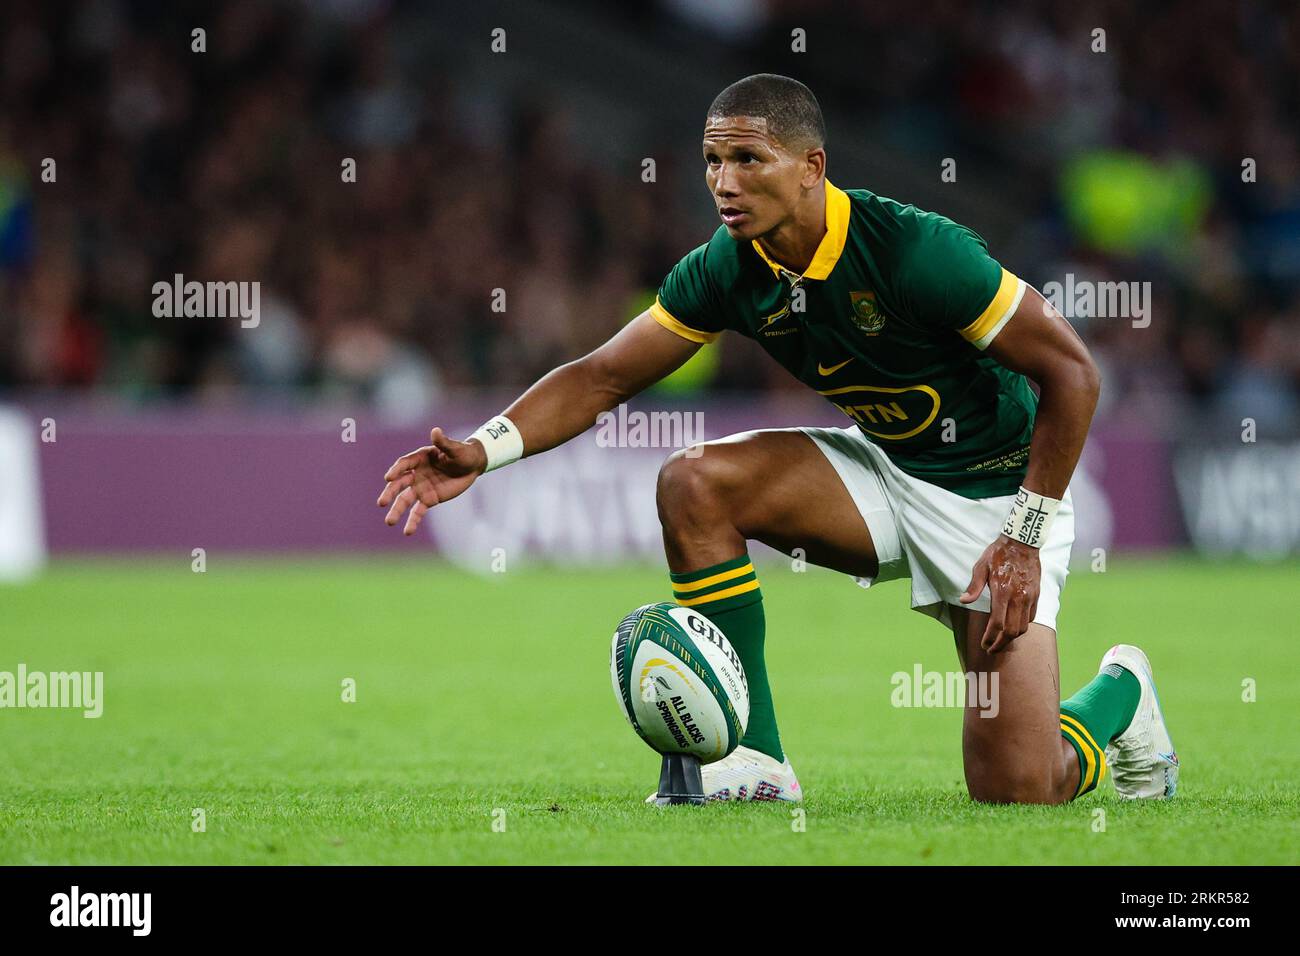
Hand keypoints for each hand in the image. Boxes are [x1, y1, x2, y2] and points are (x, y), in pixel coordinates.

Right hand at [376, 427, 486, 535]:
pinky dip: (413, 521)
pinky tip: (407, 531)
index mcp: (419, 458)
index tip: (389, 477)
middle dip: (390, 493)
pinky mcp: (429, 499)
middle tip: (381, 503)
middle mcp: (415, 474)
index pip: (404, 464)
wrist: (471, 466)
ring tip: (389, 522)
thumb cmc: (462, 453)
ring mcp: (420, 488)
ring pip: (405, 500)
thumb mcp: (455, 448)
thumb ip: (443, 442)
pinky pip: (418, 511)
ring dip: (397, 510)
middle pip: (399, 484)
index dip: (396, 470)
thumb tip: (435, 431)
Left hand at [959, 534, 1040, 652]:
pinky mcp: (1037, 595)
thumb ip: (973, 586)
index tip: (984, 645)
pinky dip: (1023, 626)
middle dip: (1001, 644)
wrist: (1022, 542)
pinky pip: (1031, 617)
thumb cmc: (998, 554)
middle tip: (992, 649)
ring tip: (1002, 641)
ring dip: (1012, 638)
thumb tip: (963, 601)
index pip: (997, 624)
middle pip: (1012, 631)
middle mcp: (1018, 598)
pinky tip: (1014, 626)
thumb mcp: (980, 567)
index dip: (990, 638)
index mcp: (1002, 592)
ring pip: (1024, 627)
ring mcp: (1029, 597)